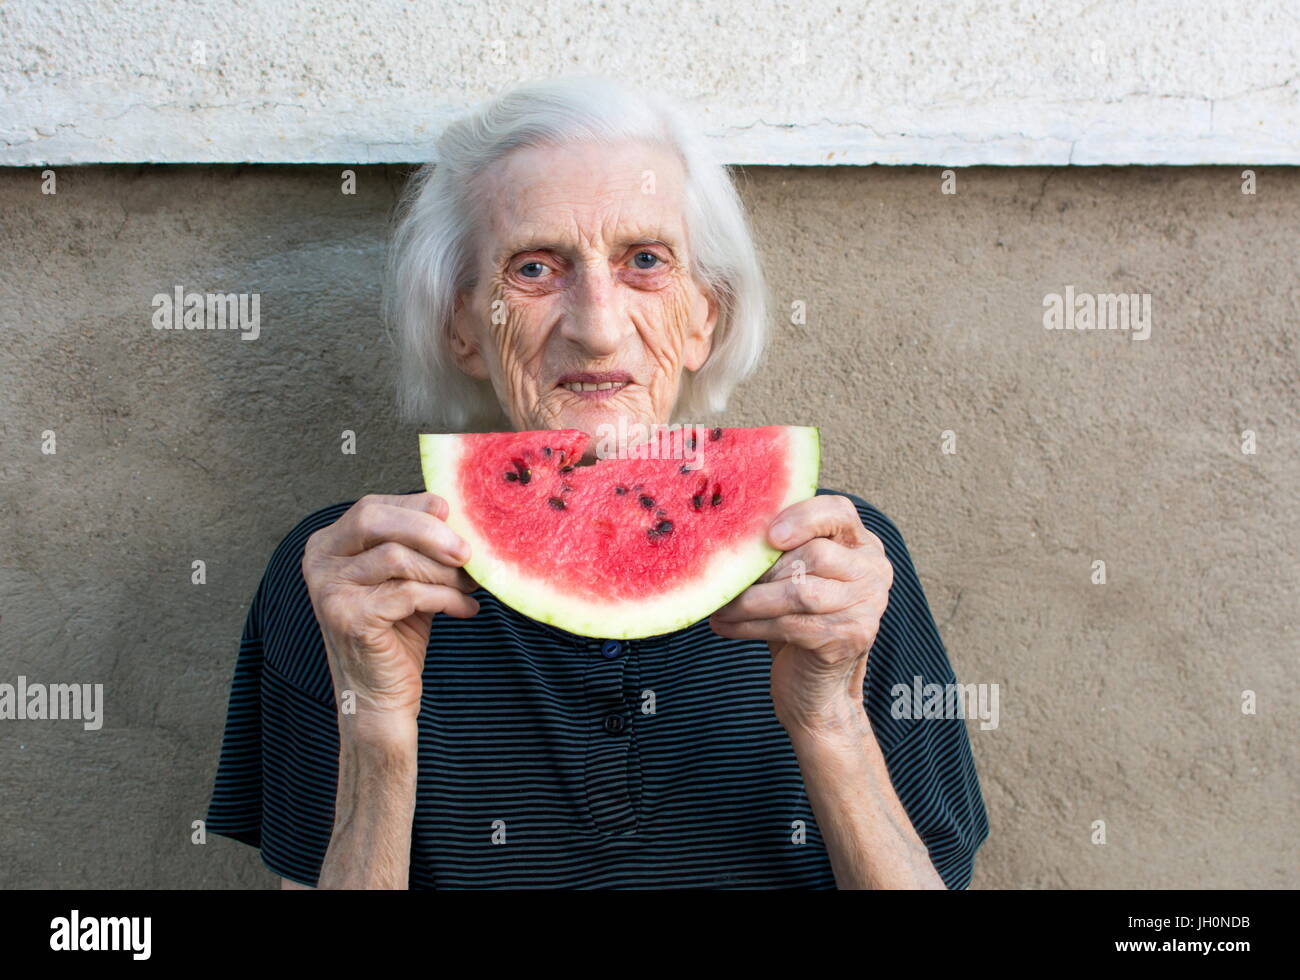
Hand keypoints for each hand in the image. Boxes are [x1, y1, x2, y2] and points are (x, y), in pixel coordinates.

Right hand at [301, 493, 478, 741]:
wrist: (380, 696)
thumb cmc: (396, 632)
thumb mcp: (404, 577)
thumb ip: (415, 543)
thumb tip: (449, 507)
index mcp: (328, 545)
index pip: (373, 506)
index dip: (417, 507)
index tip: (455, 518)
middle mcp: (320, 562)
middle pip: (375, 520)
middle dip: (429, 530)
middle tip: (467, 551)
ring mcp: (329, 590)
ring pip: (397, 557)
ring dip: (444, 571)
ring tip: (469, 586)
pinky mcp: (349, 618)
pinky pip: (409, 593)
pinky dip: (446, 598)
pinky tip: (464, 609)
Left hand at [709, 494, 892, 735]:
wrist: (816, 688)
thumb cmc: (799, 621)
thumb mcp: (797, 576)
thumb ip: (783, 549)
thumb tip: (732, 527)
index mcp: (863, 546)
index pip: (840, 512)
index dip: (803, 517)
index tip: (769, 535)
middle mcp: (873, 571)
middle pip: (815, 553)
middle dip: (763, 568)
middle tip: (725, 578)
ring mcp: (866, 607)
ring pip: (799, 591)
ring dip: (749, 600)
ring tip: (719, 605)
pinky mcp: (849, 638)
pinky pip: (790, 623)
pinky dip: (750, 625)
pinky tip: (723, 625)